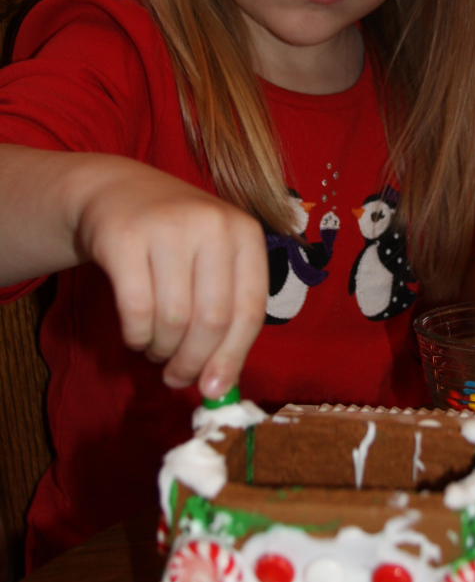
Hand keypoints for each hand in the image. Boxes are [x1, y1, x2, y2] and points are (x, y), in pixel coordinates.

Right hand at [73, 159, 267, 397]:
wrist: (118, 191)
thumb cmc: (176, 238)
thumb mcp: (212, 259)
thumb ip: (225, 312)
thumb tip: (220, 386)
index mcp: (246, 233)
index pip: (250, 310)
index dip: (233, 357)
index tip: (216, 389)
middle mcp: (212, 225)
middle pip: (212, 320)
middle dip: (194, 362)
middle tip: (177, 378)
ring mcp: (168, 227)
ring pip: (174, 320)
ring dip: (162, 350)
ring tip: (156, 349)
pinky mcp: (124, 238)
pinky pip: (137, 311)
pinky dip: (137, 337)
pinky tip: (136, 336)